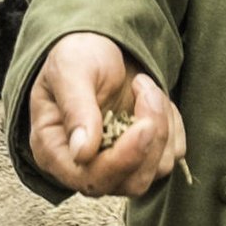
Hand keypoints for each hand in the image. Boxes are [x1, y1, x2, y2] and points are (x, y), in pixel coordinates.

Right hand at [25, 33, 182, 197]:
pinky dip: (171, 123)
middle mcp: (85, 167)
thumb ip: (76, 108)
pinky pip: (171, 153)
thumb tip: (82, 153)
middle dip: (149, 138)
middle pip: (130, 181)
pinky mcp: (144, 154)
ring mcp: (118, 163)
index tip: (144, 125)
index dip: (122, 159)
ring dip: (162, 123)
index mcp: (54, 151)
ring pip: (156, 169)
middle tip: (143, 87)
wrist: (100, 44)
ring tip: (143, 85)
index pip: (91, 179)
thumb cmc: (77, 54)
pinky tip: (151, 97)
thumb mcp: (70, 69)